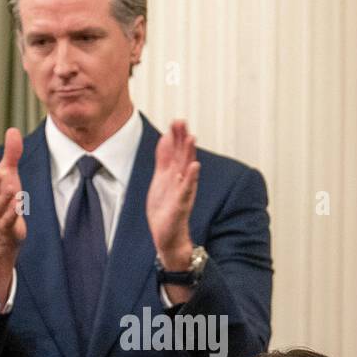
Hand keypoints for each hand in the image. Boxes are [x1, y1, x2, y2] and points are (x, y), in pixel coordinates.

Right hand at [0, 128, 24, 303]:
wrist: (3, 234)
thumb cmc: (5, 200)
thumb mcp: (9, 175)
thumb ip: (11, 154)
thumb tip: (13, 130)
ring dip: (4, 198)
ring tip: (12, 187)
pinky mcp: (7, 229)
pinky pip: (8, 221)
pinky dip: (12, 213)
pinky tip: (19, 204)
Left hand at [146, 120, 199, 263]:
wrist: (167, 236)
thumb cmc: (165, 208)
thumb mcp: (161, 179)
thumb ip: (164, 159)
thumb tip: (165, 138)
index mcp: (175, 174)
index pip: (177, 151)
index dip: (177, 136)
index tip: (177, 120)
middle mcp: (182, 180)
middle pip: (183, 156)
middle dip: (182, 139)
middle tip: (182, 122)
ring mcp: (183, 191)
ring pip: (187, 169)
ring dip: (189, 153)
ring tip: (191, 138)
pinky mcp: (182, 204)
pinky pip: (187, 189)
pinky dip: (191, 178)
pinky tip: (195, 167)